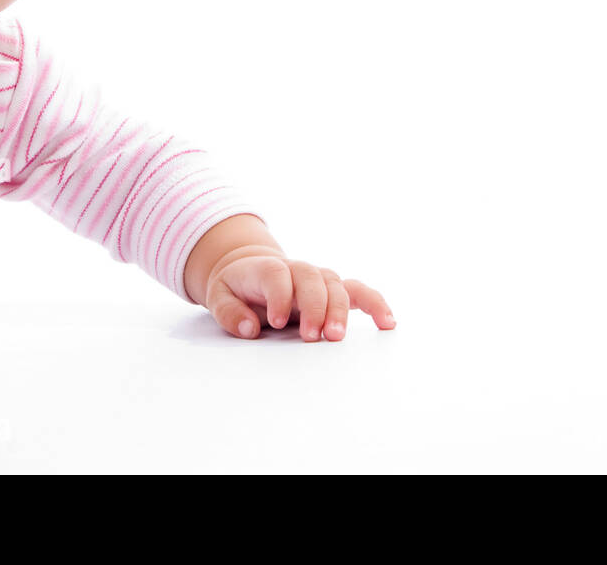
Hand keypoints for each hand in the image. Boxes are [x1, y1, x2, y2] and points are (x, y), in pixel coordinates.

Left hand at [204, 249, 394, 340]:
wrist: (249, 271)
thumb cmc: (236, 288)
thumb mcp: (219, 297)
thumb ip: (229, 312)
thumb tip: (250, 328)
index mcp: (266, 269)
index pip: (277, 275)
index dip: (279, 296)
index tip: (276, 321)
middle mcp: (297, 270)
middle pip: (312, 280)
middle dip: (315, 307)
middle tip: (312, 336)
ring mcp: (318, 279)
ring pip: (336, 286)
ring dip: (340, 311)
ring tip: (336, 337)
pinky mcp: (333, 291)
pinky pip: (359, 292)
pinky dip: (375, 304)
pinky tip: (387, 323)